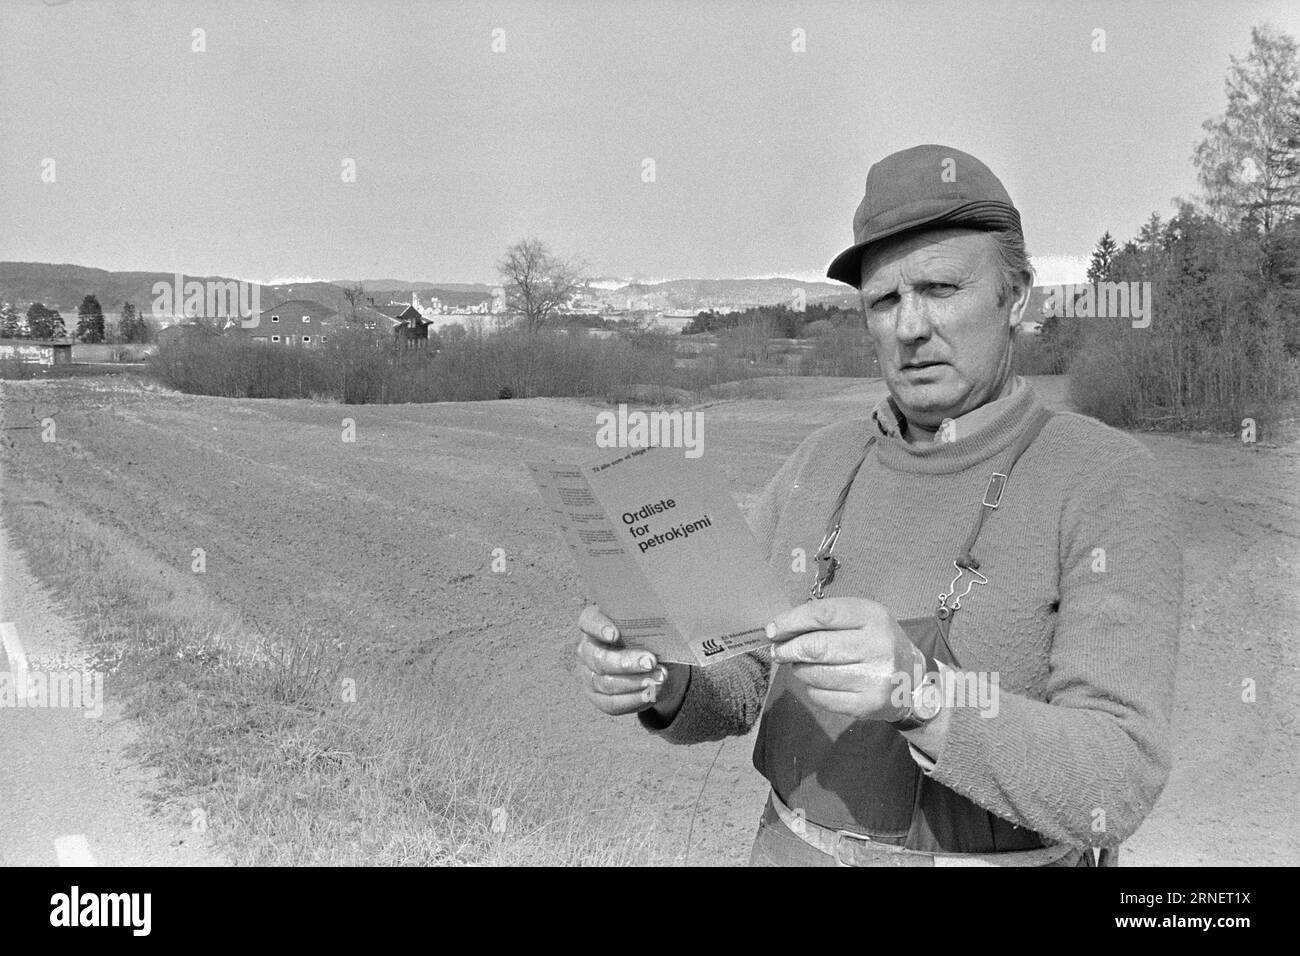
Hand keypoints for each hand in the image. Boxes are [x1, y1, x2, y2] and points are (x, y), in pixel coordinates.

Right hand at [576, 605, 688, 716]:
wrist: (656, 663)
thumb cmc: (649, 635)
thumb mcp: (650, 625)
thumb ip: (651, 624)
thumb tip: (666, 629)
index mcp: (595, 623)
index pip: (588, 621)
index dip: (598, 627)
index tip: (615, 634)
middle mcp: (587, 648)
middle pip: (598, 658)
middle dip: (625, 662)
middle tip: (650, 662)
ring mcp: (588, 674)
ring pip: (606, 683)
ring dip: (635, 682)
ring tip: (659, 678)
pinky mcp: (597, 697)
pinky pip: (612, 703)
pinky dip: (634, 699)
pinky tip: (650, 694)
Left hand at [765, 597, 917, 720]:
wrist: (911, 679)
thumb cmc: (875, 642)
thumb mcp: (860, 619)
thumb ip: (825, 619)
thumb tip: (779, 631)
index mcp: (874, 617)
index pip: (822, 614)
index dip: (791, 622)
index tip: (773, 630)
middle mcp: (877, 646)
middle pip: (816, 647)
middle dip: (788, 649)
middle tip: (778, 651)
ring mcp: (874, 678)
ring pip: (815, 674)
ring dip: (800, 669)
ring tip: (803, 665)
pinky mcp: (867, 705)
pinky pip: (821, 697)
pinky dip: (812, 689)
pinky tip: (820, 682)